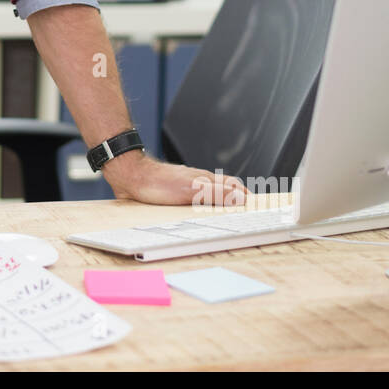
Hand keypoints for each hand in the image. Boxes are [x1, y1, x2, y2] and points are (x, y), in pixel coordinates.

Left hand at [101, 150, 247, 205]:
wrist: (131, 176)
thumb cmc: (158, 184)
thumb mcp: (191, 191)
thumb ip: (216, 193)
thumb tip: (241, 198)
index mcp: (206, 180)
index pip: (234, 186)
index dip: (246, 196)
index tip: (257, 207)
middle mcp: (199, 181)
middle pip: (224, 188)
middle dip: (237, 198)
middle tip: (247, 209)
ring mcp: (187, 184)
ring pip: (210, 192)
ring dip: (222, 200)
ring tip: (230, 211)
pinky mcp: (174, 190)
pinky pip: (195, 196)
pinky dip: (204, 203)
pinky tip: (200, 210)